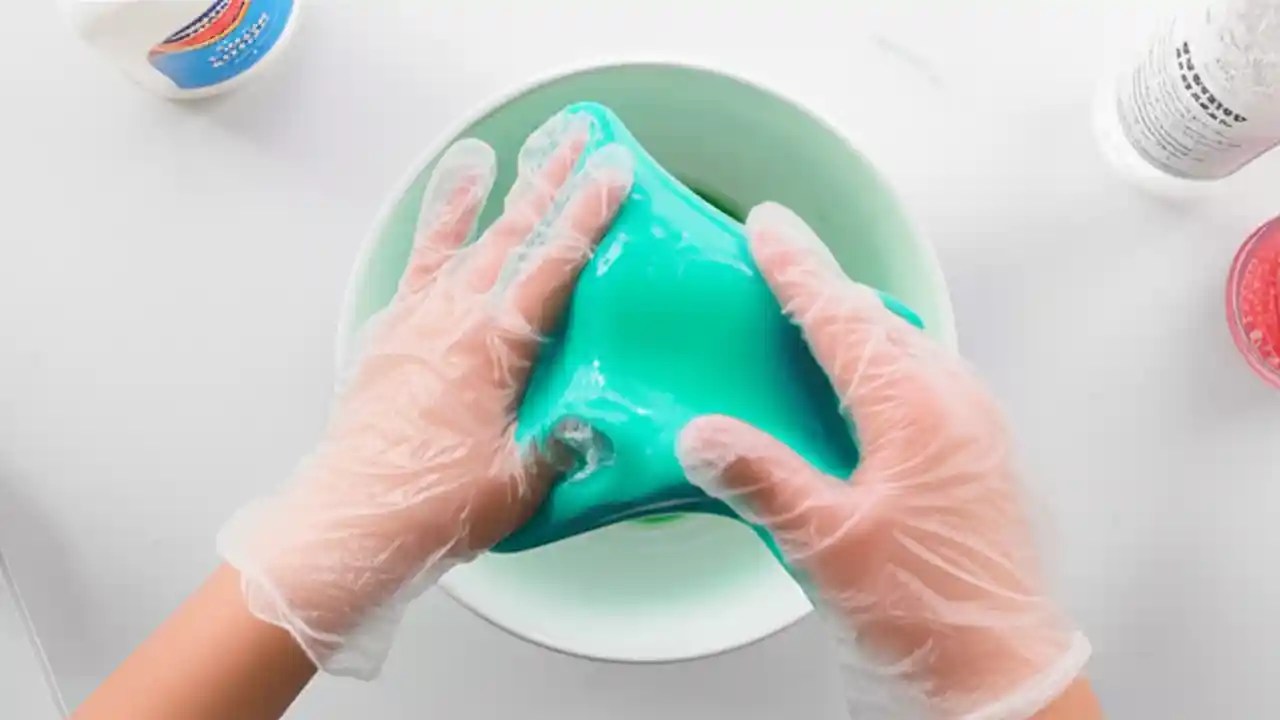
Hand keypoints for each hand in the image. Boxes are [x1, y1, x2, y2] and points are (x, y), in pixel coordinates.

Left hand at [217, 111, 633, 678]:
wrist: (352, 521)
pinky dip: (438, 233)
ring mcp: (417, 321)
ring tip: (511, 154)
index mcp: (494, 345)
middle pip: (512, 234)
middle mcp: (453, 318)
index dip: (587, 214)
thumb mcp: (522, 479)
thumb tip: (598, 421)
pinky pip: (420, 268)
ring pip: (466, 242)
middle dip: (549, 182)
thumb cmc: (431, 504)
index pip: (553, 263)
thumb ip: (565, 440)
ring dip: (496, 198)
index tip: (612, 170)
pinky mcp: (392, 336)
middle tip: (574, 140)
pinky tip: (451, 216)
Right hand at [676, 203, 1089, 718]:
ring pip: (903, 351)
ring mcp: (973, 429)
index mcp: (916, 409)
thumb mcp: (827, 544)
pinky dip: (878, 368)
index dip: (796, 268)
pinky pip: (922, 384)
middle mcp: (954, 404)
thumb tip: (705, 434)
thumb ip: (761, 479)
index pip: (841, 318)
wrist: (1000, 670)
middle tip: (777, 266)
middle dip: (823, 290)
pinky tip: (851, 396)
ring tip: (804, 324)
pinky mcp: (977, 457)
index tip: (766, 227)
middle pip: (876, 323)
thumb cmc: (929, 612)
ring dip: (852, 330)